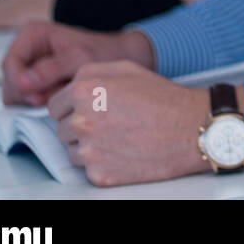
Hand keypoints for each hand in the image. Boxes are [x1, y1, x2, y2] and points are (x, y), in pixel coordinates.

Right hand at [1, 20, 153, 105]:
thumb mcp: (80, 58)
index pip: (10, 64)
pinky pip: (26, 100)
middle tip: (56, 95)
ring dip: (36, 99)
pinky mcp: (34, 82)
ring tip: (63, 92)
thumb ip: (52, 70)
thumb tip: (22, 83)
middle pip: (9, 81)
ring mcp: (28, 66)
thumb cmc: (103, 53)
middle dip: (29, 93)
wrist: (119, 59)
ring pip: (15, 94)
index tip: (37, 97)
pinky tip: (61, 95)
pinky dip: (41, 102)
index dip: (19, 83)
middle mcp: (25, 49)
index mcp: (32, 34)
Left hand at [48, 61, 213, 185]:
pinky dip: (102, 162)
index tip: (91, 109)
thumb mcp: (126, 68)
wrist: (190, 129)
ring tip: (119, 135)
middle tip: (111, 121)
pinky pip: (88, 169)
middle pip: (62, 129)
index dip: (72, 107)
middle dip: (81, 126)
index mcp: (84, 91)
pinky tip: (123, 150)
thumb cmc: (162, 98)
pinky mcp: (99, 174)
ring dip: (89, 145)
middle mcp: (82, 121)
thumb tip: (67, 87)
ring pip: (72, 151)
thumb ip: (89, 72)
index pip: (53, 107)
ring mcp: (89, 151)